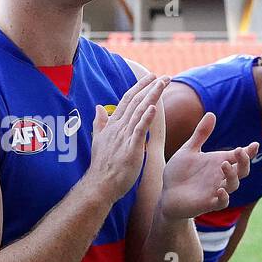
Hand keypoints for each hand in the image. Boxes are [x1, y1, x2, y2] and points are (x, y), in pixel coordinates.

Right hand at [85, 74, 167, 204]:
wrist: (100, 184)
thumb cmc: (102, 166)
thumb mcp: (98, 140)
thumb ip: (100, 123)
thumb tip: (98, 107)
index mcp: (113, 125)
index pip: (127, 100)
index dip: (139, 87)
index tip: (150, 77)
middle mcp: (119, 127)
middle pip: (135, 102)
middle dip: (150, 87)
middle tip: (164, 77)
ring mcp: (124, 137)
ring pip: (139, 111)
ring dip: (151, 96)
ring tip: (162, 84)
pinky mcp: (131, 148)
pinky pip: (139, 130)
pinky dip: (146, 118)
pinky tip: (153, 108)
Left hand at [159, 113, 257, 219]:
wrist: (166, 192)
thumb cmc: (179, 172)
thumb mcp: (189, 150)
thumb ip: (201, 134)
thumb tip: (211, 113)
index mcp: (219, 162)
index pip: (239, 157)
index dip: (249, 151)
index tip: (255, 144)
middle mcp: (221, 176)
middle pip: (242, 170)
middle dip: (244, 161)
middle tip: (239, 151)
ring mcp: (216, 190)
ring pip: (233, 184)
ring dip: (232, 175)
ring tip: (224, 164)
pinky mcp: (208, 203)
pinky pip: (222, 202)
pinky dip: (223, 197)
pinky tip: (219, 189)